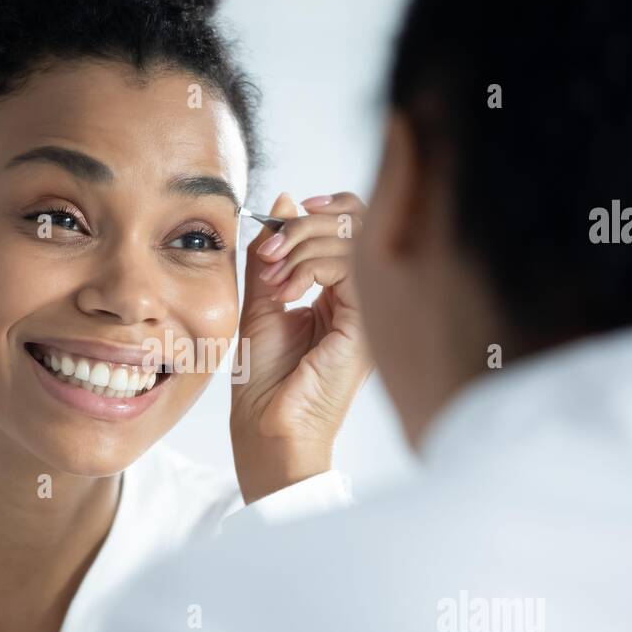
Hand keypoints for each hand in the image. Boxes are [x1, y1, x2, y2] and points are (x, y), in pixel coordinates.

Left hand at [230, 191, 371, 503]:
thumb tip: (284, 203)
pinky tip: (287, 291)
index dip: (317, 213)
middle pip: (358, 224)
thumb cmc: (263, 384)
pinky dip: (311, 266)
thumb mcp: (262, 302)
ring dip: (303, 245)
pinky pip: (349, 266)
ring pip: (353, 238)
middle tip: (271, 248)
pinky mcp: (365, 323)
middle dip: (307, 224)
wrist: (266, 429)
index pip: (349, 229)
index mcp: (341, 296)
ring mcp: (369, 311)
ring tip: (273, 277)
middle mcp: (362, 301)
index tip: (277, 225)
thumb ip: (272, 256)